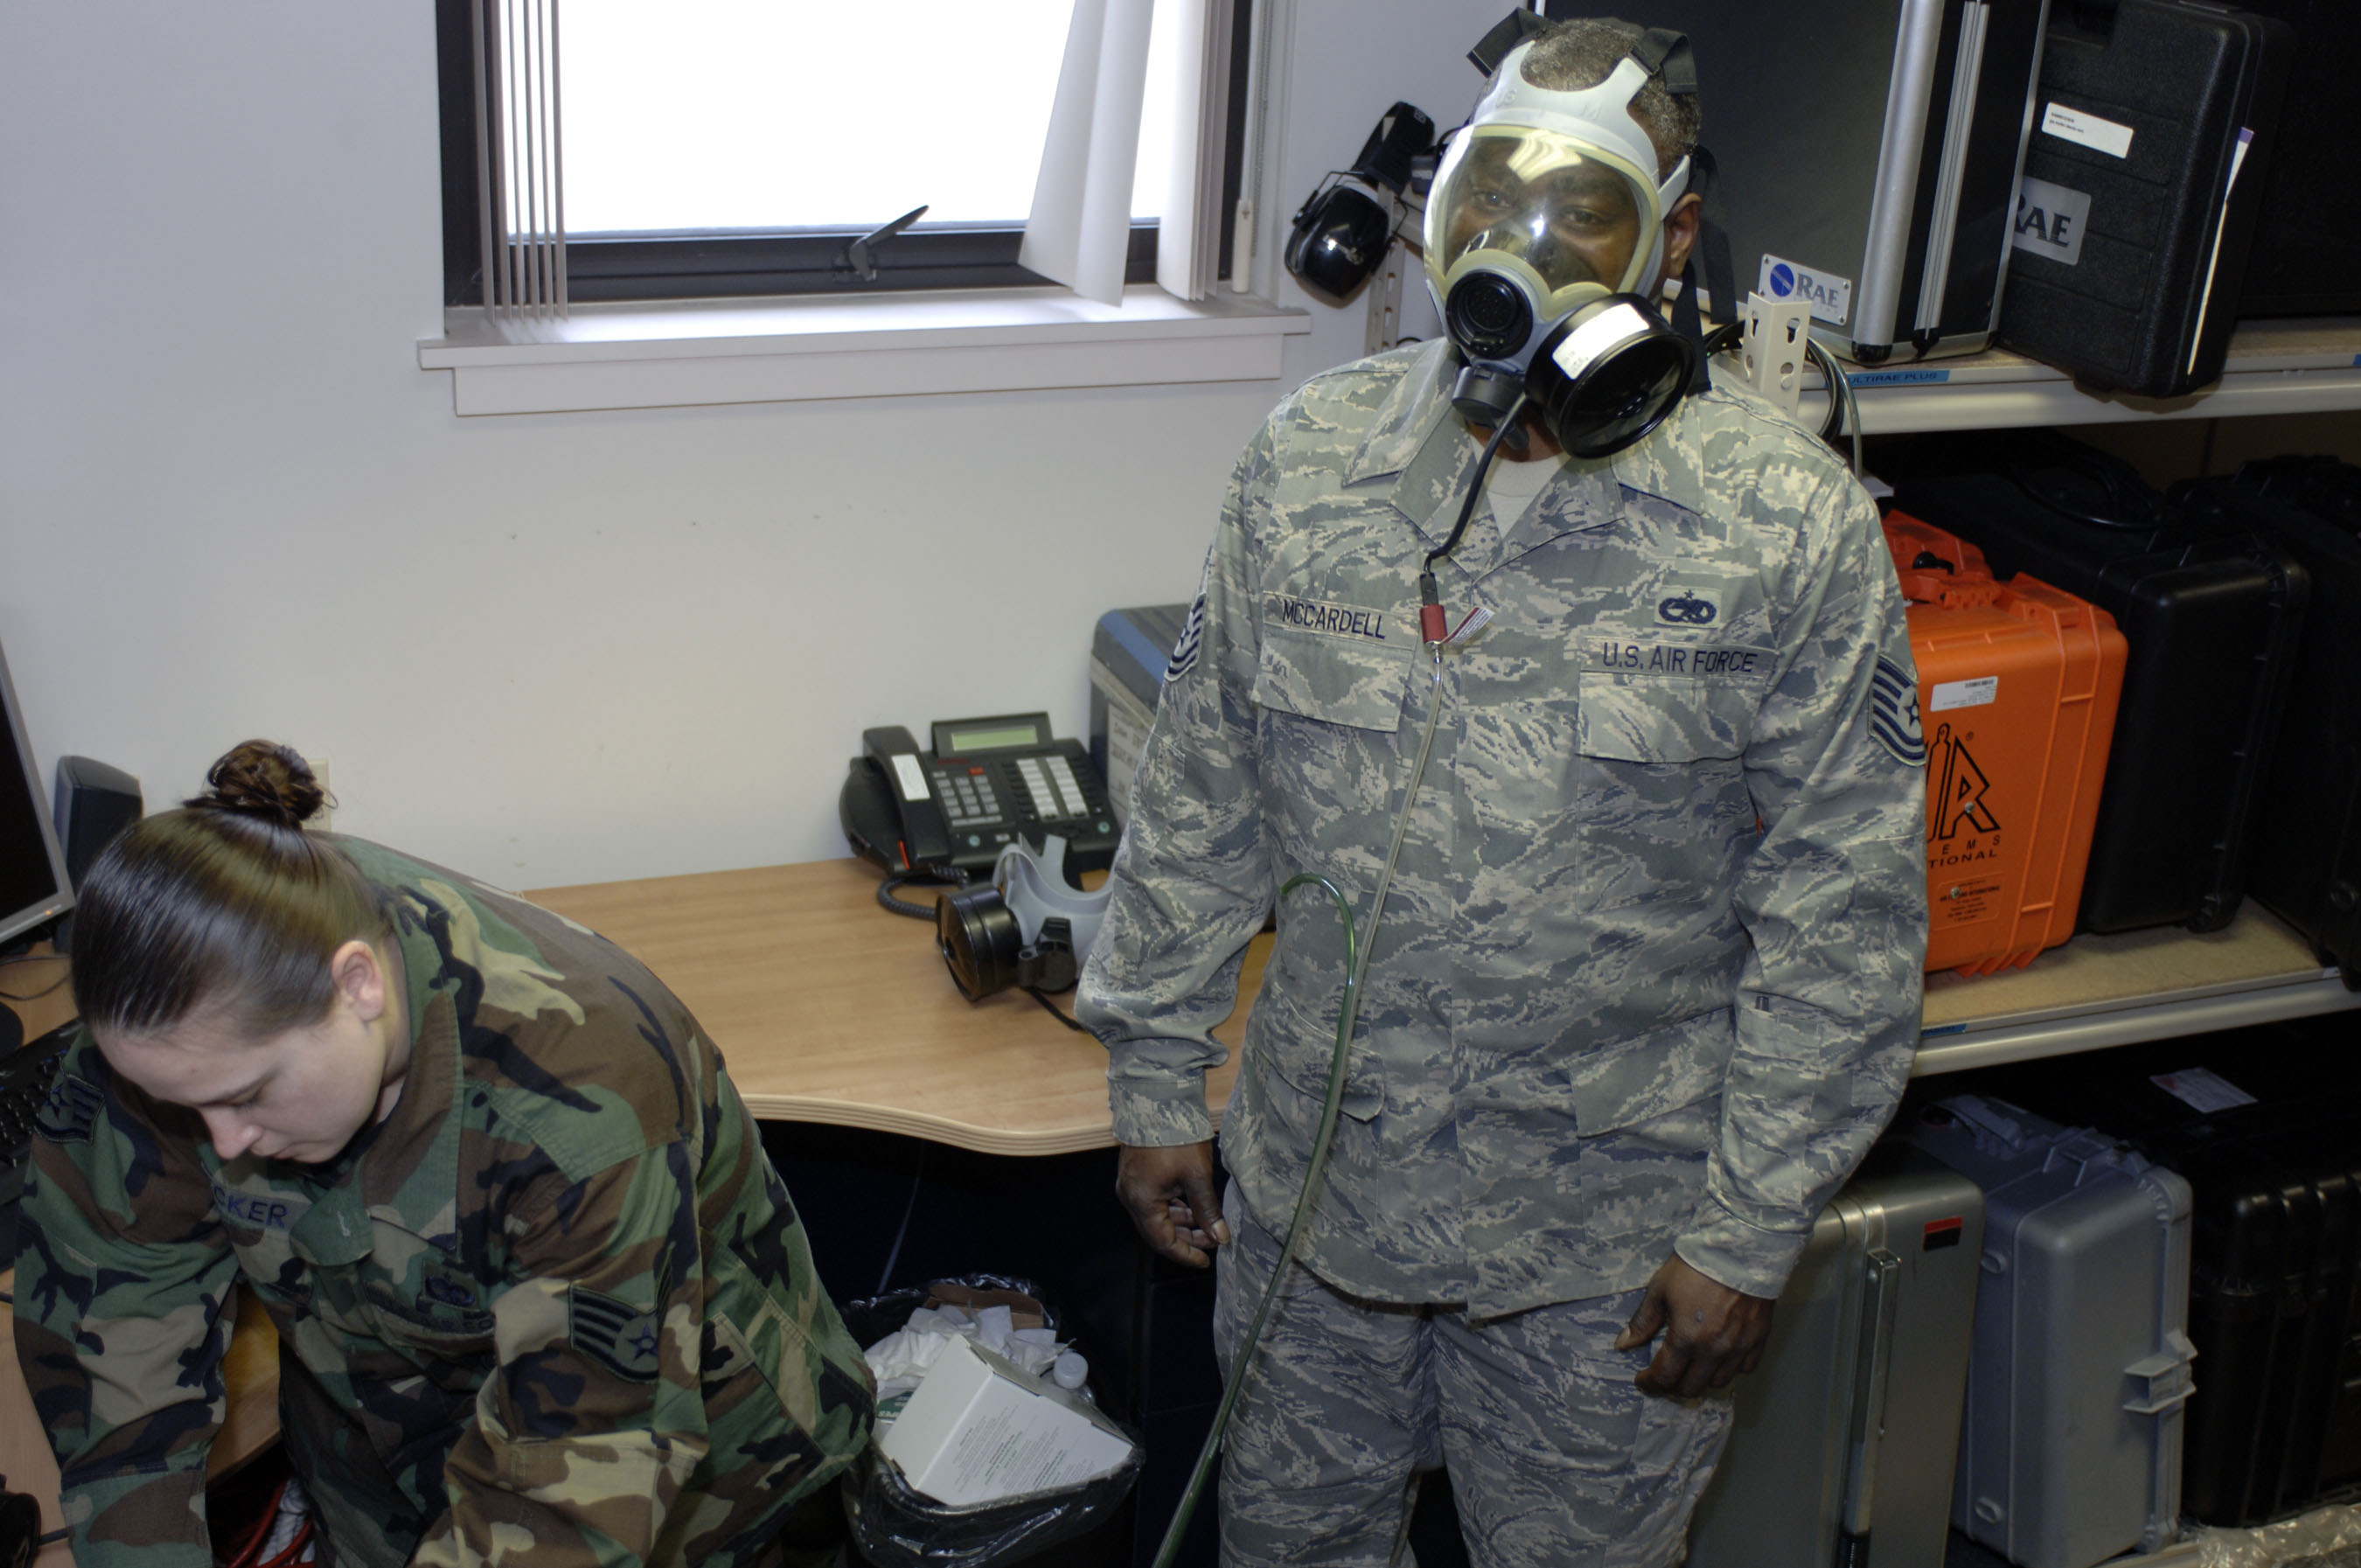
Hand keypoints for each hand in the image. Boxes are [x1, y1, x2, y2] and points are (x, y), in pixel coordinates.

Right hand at [1115, 1141, 1228, 1266]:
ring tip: (1206, 1223)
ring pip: (1156, 1216)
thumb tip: (1220, 1237)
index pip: (1163, 1242)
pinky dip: (1172, 1207)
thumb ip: (1207, 1211)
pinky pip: (1153, 1201)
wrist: (1157, 1100)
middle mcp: (1130, 1197)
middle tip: (1212, 1240)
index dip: (1185, 1254)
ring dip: (1180, 1223)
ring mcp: (1131, 1185)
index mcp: (1142, 1202)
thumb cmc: (1177, 1139)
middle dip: (1185, 1239)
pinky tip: (1191, 1205)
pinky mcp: (1135, 1174)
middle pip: (1157, 1231)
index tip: (1206, 1260)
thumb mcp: (1197, 1176)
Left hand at [1613, 1252, 1775, 1397]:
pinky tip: (1721, 1357)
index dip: (1650, 1384)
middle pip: (1691, 1388)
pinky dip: (1731, 1368)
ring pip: (1719, 1382)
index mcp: (1686, 1339)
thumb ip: (1643, 1322)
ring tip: (1692, 1368)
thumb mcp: (1660, 1289)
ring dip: (1702, 1380)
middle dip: (1673, 1386)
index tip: (1642, 1381)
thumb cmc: (1695, 1266)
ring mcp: (1738, 1348)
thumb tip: (1623, 1345)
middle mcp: (1713, 1351)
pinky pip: (1746, 1368)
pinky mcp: (1759, 1339)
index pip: (1665, 1377)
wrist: (1739, 1249)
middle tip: (1665, 1376)